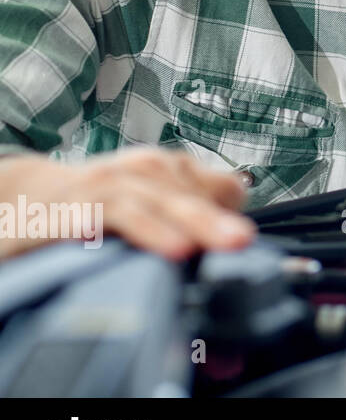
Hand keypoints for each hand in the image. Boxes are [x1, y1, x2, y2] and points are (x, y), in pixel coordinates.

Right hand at [0, 147, 254, 261]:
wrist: (28, 198)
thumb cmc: (99, 206)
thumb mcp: (154, 207)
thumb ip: (191, 221)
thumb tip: (235, 246)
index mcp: (170, 172)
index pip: (220, 185)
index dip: (229, 211)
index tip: (242, 240)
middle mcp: (141, 171)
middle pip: (187, 193)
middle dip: (212, 218)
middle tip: (239, 241)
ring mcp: (104, 186)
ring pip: (144, 199)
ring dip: (164, 222)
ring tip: (186, 248)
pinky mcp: (70, 208)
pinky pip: (95, 214)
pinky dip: (106, 224)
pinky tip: (112, 240)